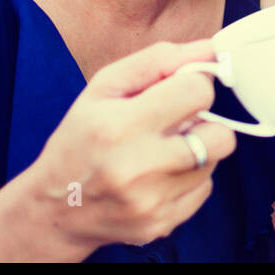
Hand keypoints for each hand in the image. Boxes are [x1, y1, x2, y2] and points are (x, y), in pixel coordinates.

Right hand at [24, 39, 237, 256]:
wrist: (54, 208)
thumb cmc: (81, 138)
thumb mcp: (104, 87)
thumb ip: (158, 61)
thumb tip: (209, 50)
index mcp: (120, 127)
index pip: (197, 92)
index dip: (193, 85)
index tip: (178, 90)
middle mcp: (137, 168)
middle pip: (220, 136)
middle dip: (205, 122)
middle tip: (176, 123)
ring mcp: (151, 202)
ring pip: (214, 161)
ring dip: (197, 149)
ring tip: (164, 149)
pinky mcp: (161, 224)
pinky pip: (205, 189)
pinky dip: (190, 177)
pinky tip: (160, 175)